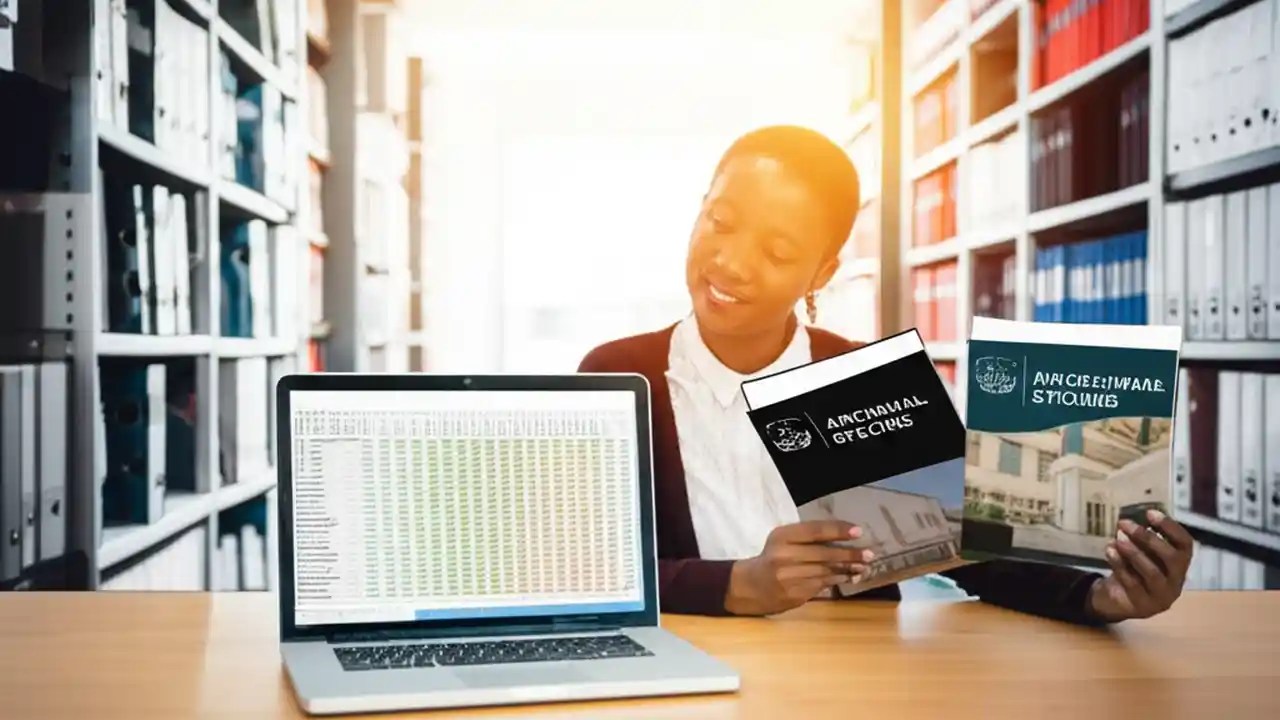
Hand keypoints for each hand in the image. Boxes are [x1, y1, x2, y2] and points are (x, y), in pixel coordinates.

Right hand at [725, 520, 874, 615]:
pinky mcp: (795, 595)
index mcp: (782, 537)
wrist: (751, 586)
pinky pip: (822, 586)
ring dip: (848, 570)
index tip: (859, 531)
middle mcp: (784, 556)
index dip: (839, 530)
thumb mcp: (783, 541)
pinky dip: (838, 581)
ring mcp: (790, 578)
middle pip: (825, 554)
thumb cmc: (772, 558)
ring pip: (826, 572)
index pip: (815, 531)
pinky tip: (848, 578)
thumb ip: (806, 537)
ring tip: (863, 567)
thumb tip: (843, 536)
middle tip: (869, 554)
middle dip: (850, 555)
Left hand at [1087, 509, 1193, 622]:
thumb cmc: (1134, 570)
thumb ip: (1143, 539)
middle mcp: (1176, 581)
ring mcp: (1161, 596)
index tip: (1150, 513)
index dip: (1170, 527)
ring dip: (1133, 552)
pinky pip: (1132, 583)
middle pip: (1172, 558)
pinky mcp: (1143, 606)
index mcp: (1180, 564)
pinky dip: (1120, 565)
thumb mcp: (1142, 553)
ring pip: (1152, 573)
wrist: (1118, 601)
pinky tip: (1109, 551)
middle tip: (1125, 524)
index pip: (1185, 544)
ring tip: (1118, 537)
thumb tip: (1133, 519)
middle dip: (1148, 538)